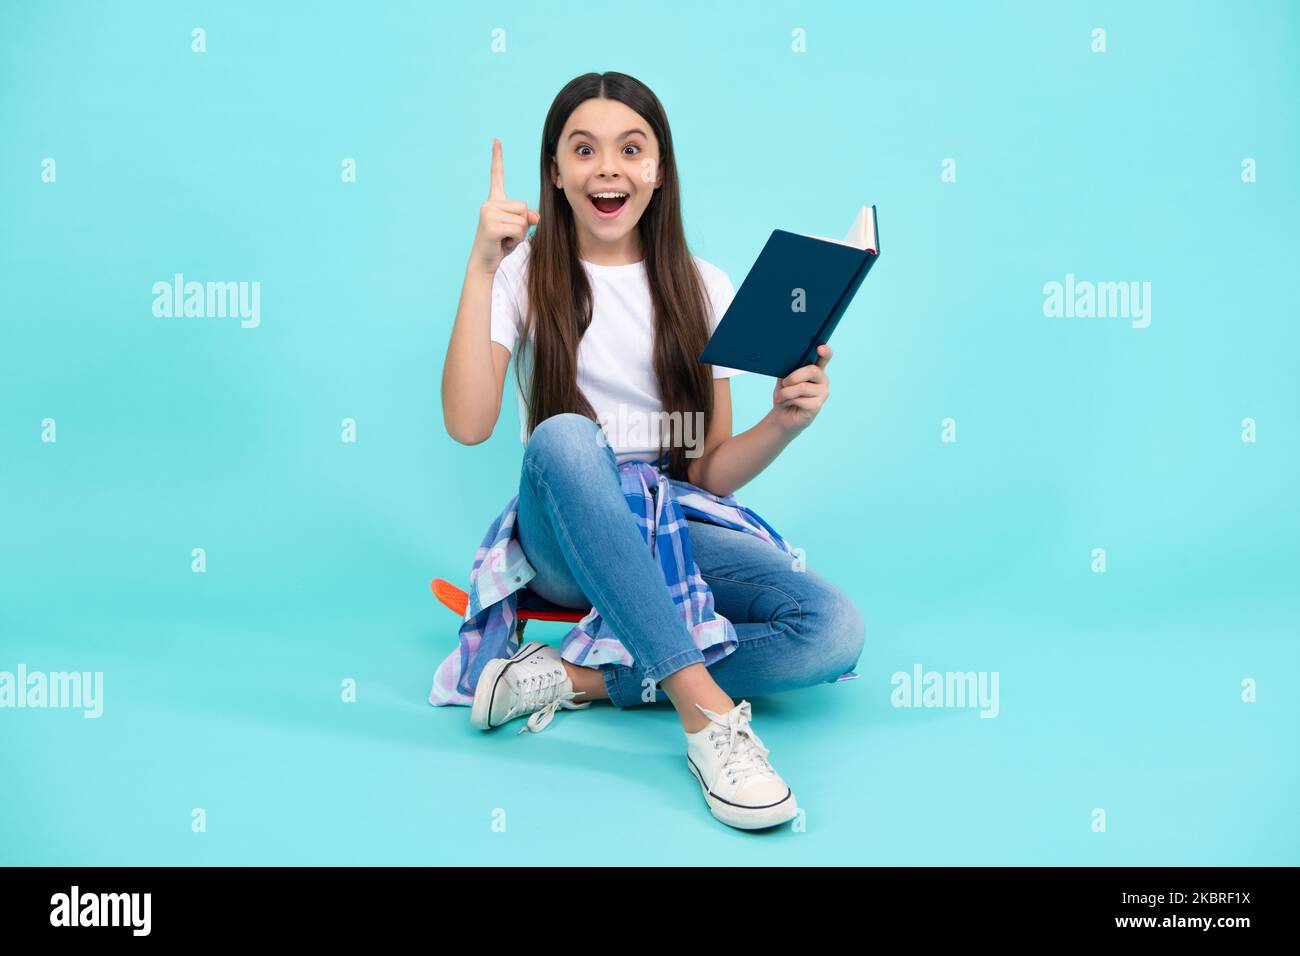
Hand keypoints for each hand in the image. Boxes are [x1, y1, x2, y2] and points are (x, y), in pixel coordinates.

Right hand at [470, 138, 539, 275]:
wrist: (484, 262)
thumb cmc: (501, 245)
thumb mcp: (518, 229)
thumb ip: (528, 218)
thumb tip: (535, 217)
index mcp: (494, 201)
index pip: (497, 176)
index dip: (497, 158)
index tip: (496, 140)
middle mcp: (489, 203)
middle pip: (524, 206)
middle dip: (523, 224)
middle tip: (507, 234)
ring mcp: (488, 213)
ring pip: (523, 219)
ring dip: (520, 234)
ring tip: (505, 239)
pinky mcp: (490, 225)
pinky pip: (518, 229)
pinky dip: (515, 240)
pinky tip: (503, 243)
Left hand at [771, 344, 832, 433]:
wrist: (782, 415)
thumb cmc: (784, 394)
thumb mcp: (784, 377)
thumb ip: (789, 368)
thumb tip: (787, 360)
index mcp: (815, 369)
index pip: (825, 357)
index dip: (825, 351)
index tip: (820, 348)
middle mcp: (822, 380)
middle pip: (812, 371)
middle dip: (793, 377)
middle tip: (784, 384)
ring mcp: (822, 393)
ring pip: (803, 387)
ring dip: (786, 392)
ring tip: (780, 397)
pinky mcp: (817, 405)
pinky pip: (800, 400)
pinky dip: (788, 401)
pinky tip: (787, 403)